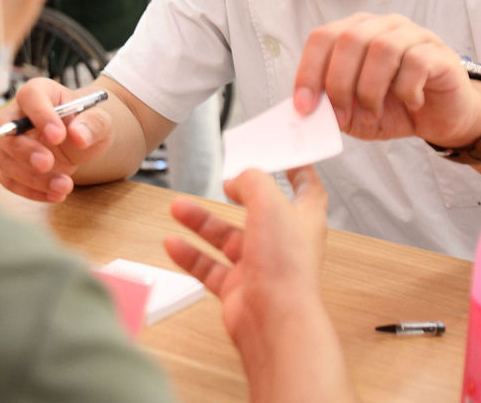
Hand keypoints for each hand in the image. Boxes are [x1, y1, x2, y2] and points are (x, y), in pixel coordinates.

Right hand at [0, 77, 112, 202]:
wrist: (82, 141)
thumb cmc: (86, 123)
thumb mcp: (100, 120)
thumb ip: (93, 124)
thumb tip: (78, 135)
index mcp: (40, 93)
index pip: (30, 97)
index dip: (40, 115)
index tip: (59, 136)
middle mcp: (17, 114)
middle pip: (2, 128)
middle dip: (23, 149)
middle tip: (48, 163)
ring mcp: (10, 141)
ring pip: (3, 159)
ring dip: (31, 177)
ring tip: (65, 186)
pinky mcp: (10, 165)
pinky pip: (8, 180)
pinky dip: (30, 191)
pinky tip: (56, 195)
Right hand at [165, 168, 356, 402]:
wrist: (274, 321)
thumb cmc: (285, 267)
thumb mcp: (270, 204)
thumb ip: (253, 182)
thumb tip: (239, 179)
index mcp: (303, 220)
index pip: (307, 189)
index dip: (299, 171)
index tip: (287, 158)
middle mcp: (283, 243)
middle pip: (257, 212)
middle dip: (236, 196)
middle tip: (223, 182)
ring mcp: (259, 267)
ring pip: (226, 238)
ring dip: (202, 222)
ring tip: (178, 207)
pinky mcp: (237, 289)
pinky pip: (209, 267)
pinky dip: (191, 255)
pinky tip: (173, 244)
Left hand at [292, 13, 480, 147]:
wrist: (442, 117)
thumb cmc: (394, 108)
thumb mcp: (354, 113)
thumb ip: (330, 107)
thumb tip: (307, 109)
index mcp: (355, 32)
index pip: (322, 38)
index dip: (308, 71)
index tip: (304, 107)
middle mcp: (382, 26)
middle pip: (350, 39)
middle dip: (339, 84)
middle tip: (340, 117)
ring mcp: (413, 35)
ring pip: (382, 49)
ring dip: (370, 90)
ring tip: (373, 113)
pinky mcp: (439, 52)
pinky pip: (416, 62)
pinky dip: (407, 89)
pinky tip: (411, 103)